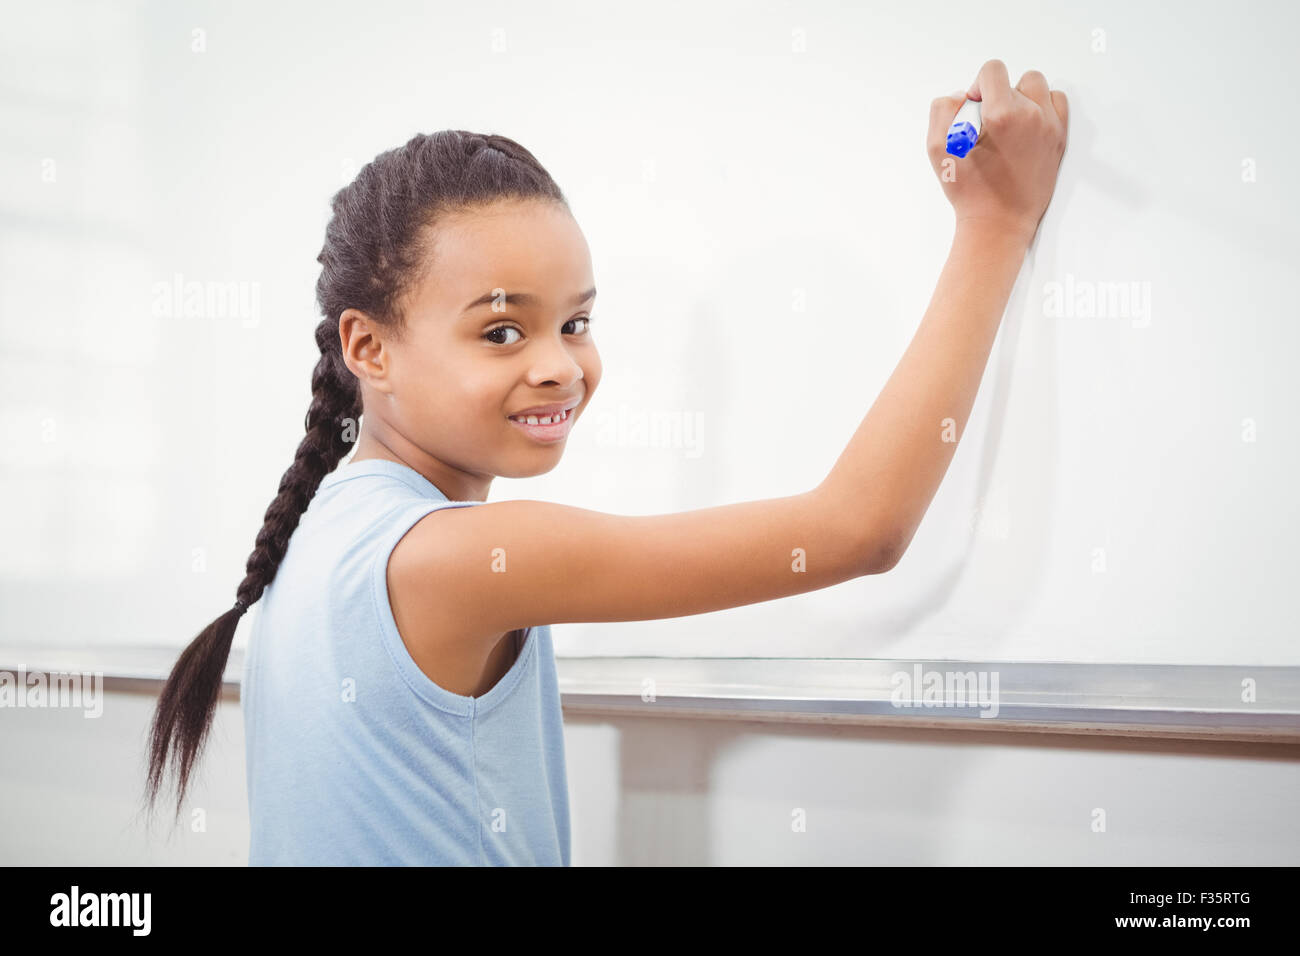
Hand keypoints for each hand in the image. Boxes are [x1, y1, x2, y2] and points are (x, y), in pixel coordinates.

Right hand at [927, 59, 1068, 243]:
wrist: (999, 224)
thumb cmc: (969, 192)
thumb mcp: (939, 150)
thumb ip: (943, 111)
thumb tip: (960, 95)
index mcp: (1002, 115)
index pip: (993, 70)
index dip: (978, 85)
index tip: (974, 108)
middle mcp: (1032, 116)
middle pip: (1014, 80)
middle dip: (998, 96)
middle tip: (988, 125)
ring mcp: (1050, 126)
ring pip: (1038, 87)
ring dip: (1021, 97)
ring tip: (1009, 123)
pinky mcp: (1059, 138)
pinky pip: (1058, 102)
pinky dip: (1043, 106)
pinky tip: (1026, 126)